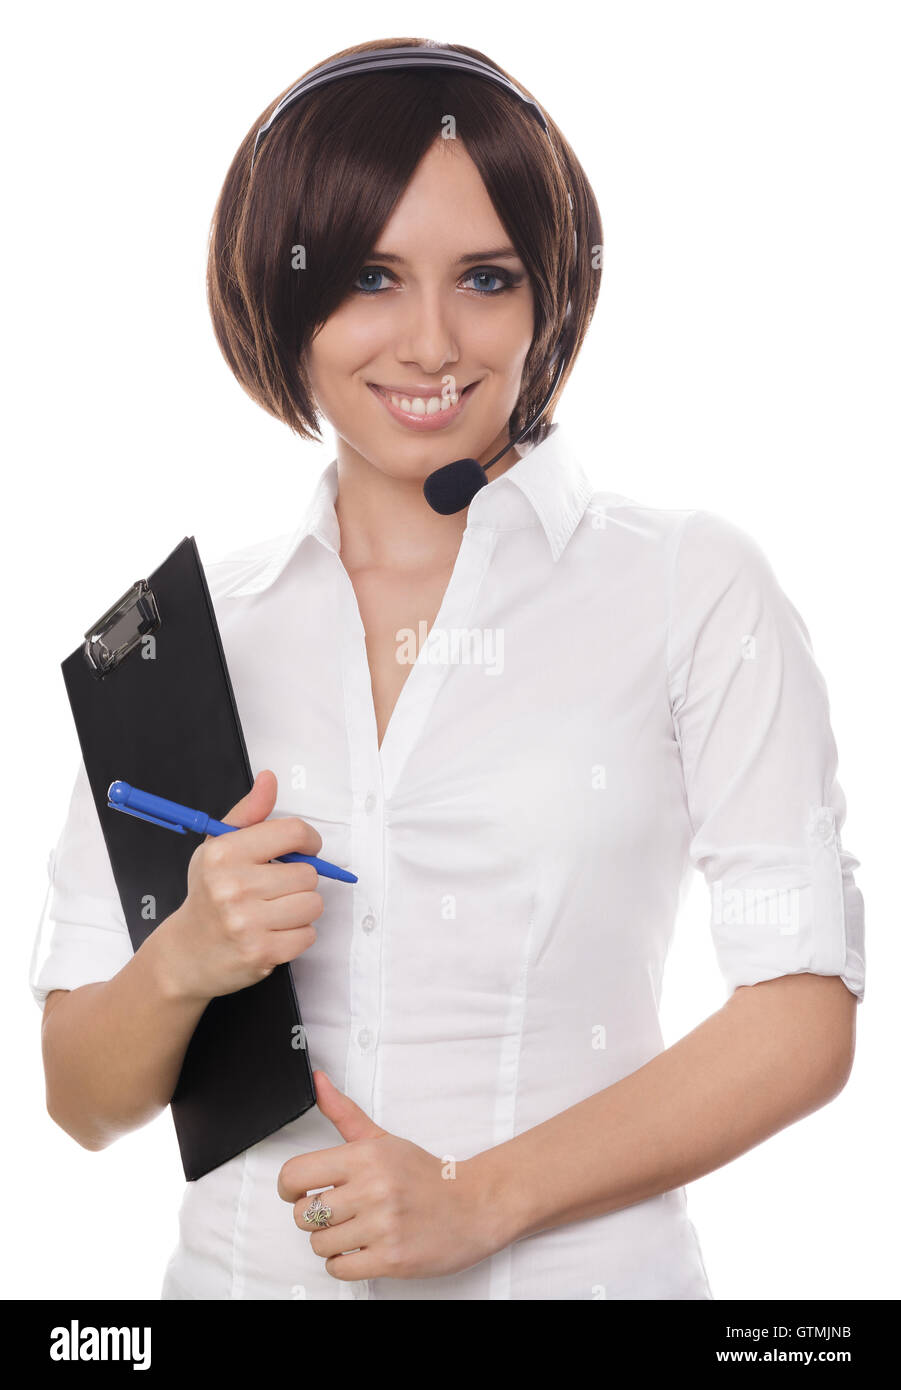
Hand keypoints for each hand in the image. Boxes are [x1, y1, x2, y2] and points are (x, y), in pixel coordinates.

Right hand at [155, 769, 324, 1002]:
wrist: (185, 953)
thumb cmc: (208, 894)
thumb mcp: (218, 847)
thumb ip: (249, 813)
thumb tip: (269, 779)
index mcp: (224, 853)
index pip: (293, 832)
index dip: (308, 840)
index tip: (304, 849)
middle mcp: (233, 887)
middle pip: (308, 873)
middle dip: (298, 880)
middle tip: (275, 888)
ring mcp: (247, 923)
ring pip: (313, 904)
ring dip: (301, 908)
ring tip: (275, 911)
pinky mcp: (261, 953)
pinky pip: (308, 935)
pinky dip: (297, 934)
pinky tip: (273, 932)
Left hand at [277, 1071, 507, 1280]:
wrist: (474, 1206)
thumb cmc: (425, 1175)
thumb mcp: (383, 1140)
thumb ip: (344, 1113)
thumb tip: (317, 1082)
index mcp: (366, 1156)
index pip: (295, 1174)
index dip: (288, 1187)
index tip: (297, 1191)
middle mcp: (373, 1189)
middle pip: (303, 1214)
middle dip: (313, 1216)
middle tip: (335, 1211)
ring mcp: (383, 1226)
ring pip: (318, 1244)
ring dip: (330, 1242)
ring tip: (353, 1229)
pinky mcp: (391, 1258)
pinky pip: (339, 1270)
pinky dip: (344, 1264)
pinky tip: (361, 1247)